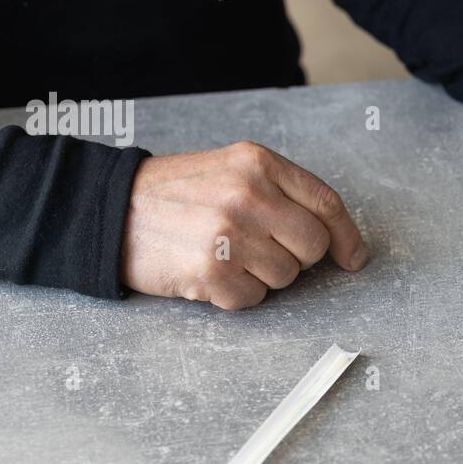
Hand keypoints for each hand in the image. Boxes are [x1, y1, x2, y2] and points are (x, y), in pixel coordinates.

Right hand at [120, 141, 367, 308]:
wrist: (108, 209)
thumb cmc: (176, 194)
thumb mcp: (230, 169)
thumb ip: (281, 193)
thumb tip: (337, 240)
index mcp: (258, 163)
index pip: (326, 203)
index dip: (346, 236)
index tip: (354, 258)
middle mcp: (248, 194)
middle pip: (313, 246)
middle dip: (295, 257)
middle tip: (259, 250)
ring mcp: (230, 234)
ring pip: (286, 277)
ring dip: (262, 276)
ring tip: (226, 256)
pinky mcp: (212, 271)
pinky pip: (253, 299)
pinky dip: (235, 295)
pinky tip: (209, 273)